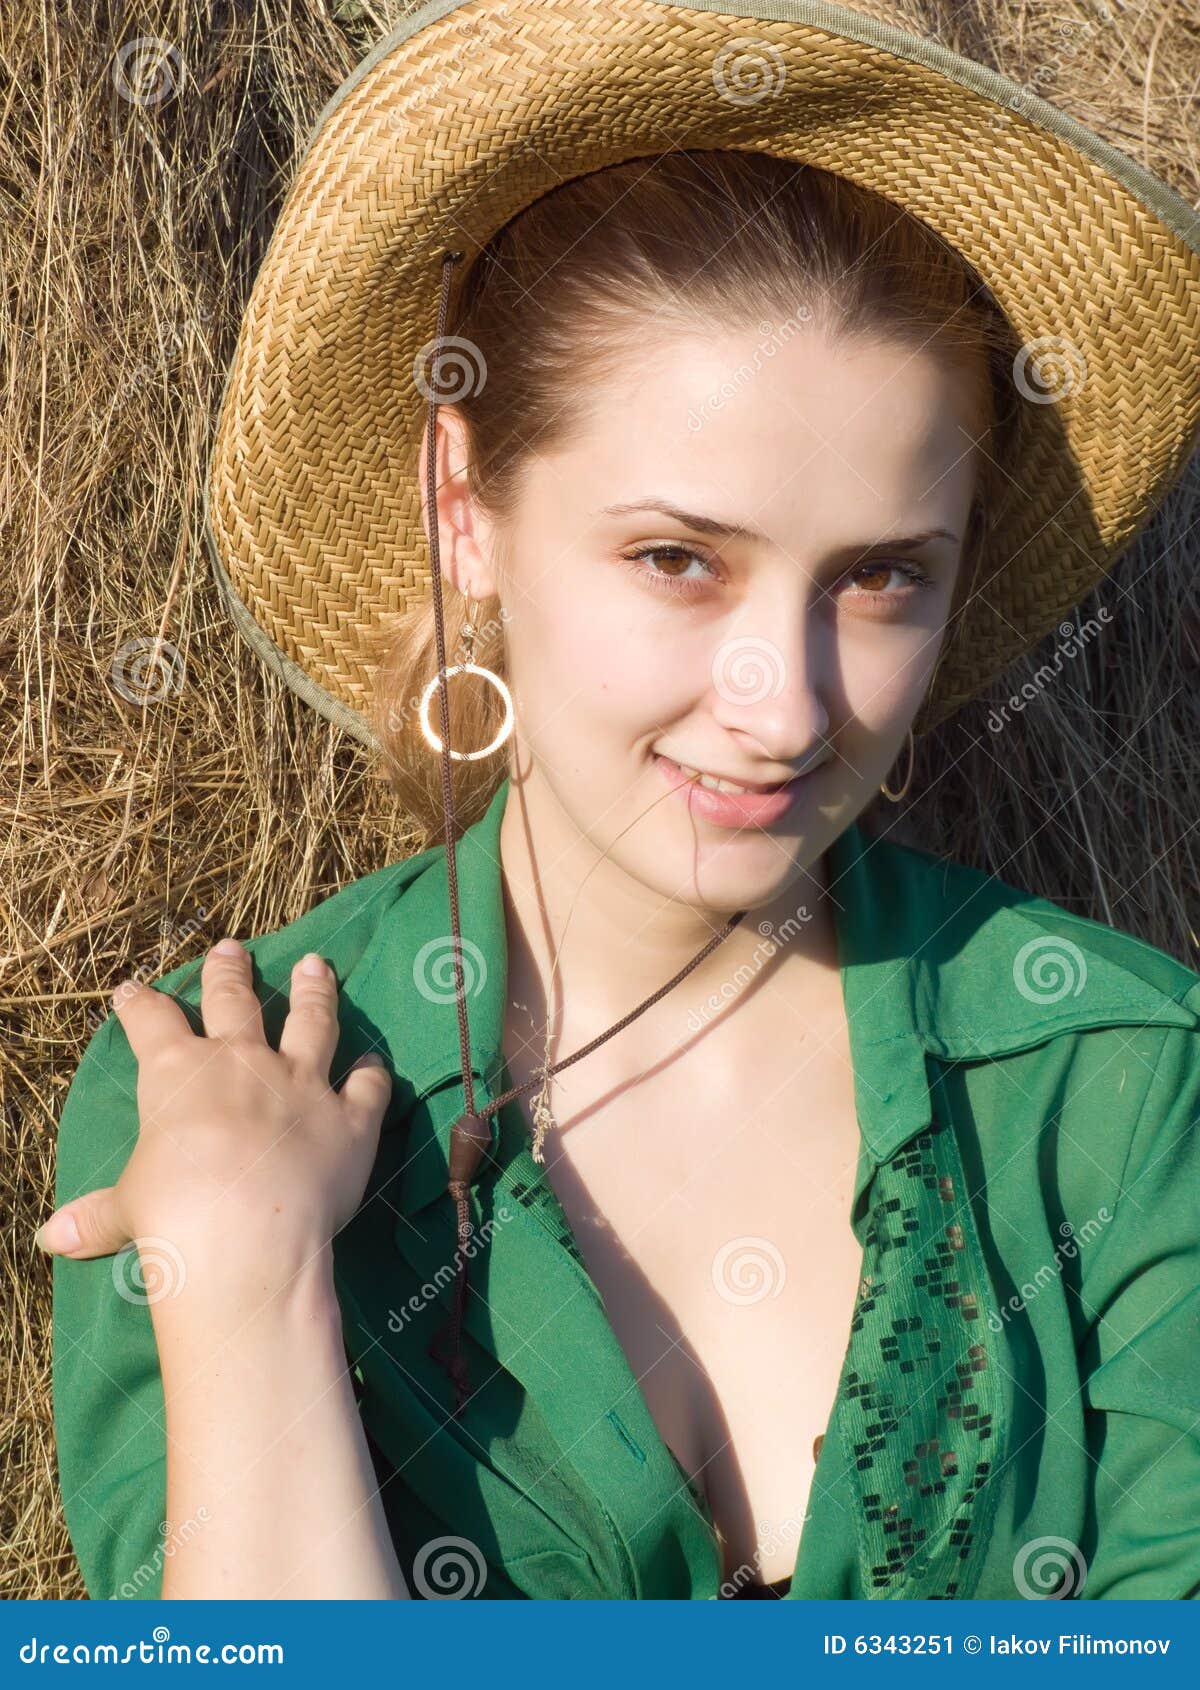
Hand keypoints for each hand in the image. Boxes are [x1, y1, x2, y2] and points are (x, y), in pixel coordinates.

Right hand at [37, 939, 390, 1298]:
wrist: (244, 1232)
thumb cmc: (172, 1214)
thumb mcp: (127, 1210)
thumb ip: (99, 1216)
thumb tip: (52, 1240)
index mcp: (179, 1072)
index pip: (151, 1023)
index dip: (139, 1004)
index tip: (131, 989)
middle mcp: (243, 1062)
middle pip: (235, 1001)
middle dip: (229, 972)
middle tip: (232, 948)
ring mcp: (302, 1082)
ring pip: (311, 1021)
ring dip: (313, 992)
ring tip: (315, 967)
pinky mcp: (349, 1116)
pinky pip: (368, 1085)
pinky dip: (373, 1073)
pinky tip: (375, 1063)